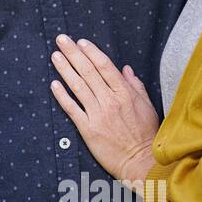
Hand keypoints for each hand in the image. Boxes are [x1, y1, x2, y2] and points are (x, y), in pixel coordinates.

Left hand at [50, 35, 157, 180]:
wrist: (141, 162)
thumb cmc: (146, 135)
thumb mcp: (147, 106)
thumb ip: (135, 86)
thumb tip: (126, 69)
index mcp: (125, 94)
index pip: (105, 66)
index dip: (91, 52)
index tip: (80, 42)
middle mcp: (111, 101)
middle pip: (88, 71)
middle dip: (73, 53)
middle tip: (61, 39)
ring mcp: (98, 114)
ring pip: (78, 86)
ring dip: (65, 69)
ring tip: (55, 56)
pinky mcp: (88, 129)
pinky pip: (72, 109)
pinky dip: (62, 96)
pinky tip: (54, 84)